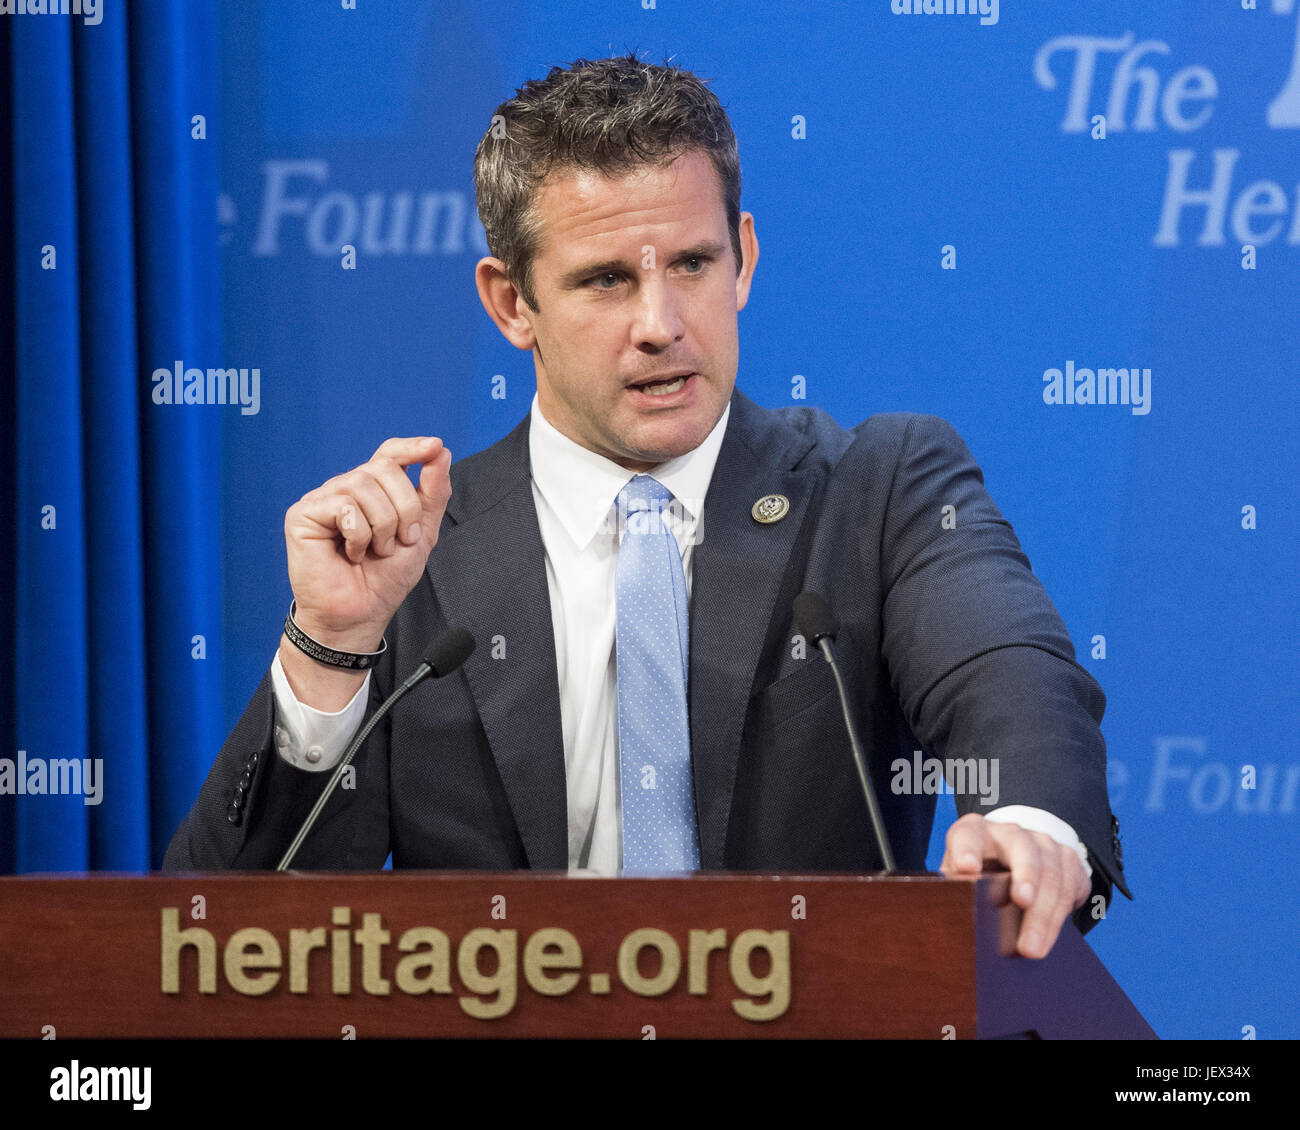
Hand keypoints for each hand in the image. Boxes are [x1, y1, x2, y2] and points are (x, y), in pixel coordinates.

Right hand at [283, 436, 451, 650]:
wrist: (361, 614)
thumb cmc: (385, 578)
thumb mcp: (421, 533)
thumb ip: (433, 493)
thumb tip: (440, 451)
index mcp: (372, 491)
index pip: (389, 453)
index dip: (411, 447)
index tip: (434, 447)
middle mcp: (346, 489)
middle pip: (384, 468)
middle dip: (405, 508)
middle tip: (400, 541)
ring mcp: (323, 499)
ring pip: (365, 485)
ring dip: (383, 526)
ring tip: (375, 551)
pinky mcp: (302, 515)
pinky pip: (344, 506)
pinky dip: (359, 535)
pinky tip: (350, 553)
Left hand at [939, 812, 1089, 958]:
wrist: (1015, 865)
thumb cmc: (979, 878)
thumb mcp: (960, 881)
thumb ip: (954, 893)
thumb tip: (951, 921)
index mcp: (975, 833)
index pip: (968, 835)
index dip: (967, 849)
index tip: (966, 868)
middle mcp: (1010, 833)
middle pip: (1022, 849)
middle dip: (1025, 876)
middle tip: (1022, 902)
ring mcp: (1042, 843)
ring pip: (1051, 871)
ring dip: (1044, 912)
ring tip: (1032, 948)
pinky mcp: (1068, 858)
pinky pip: (1070, 884)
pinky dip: (1060, 914)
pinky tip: (1049, 937)